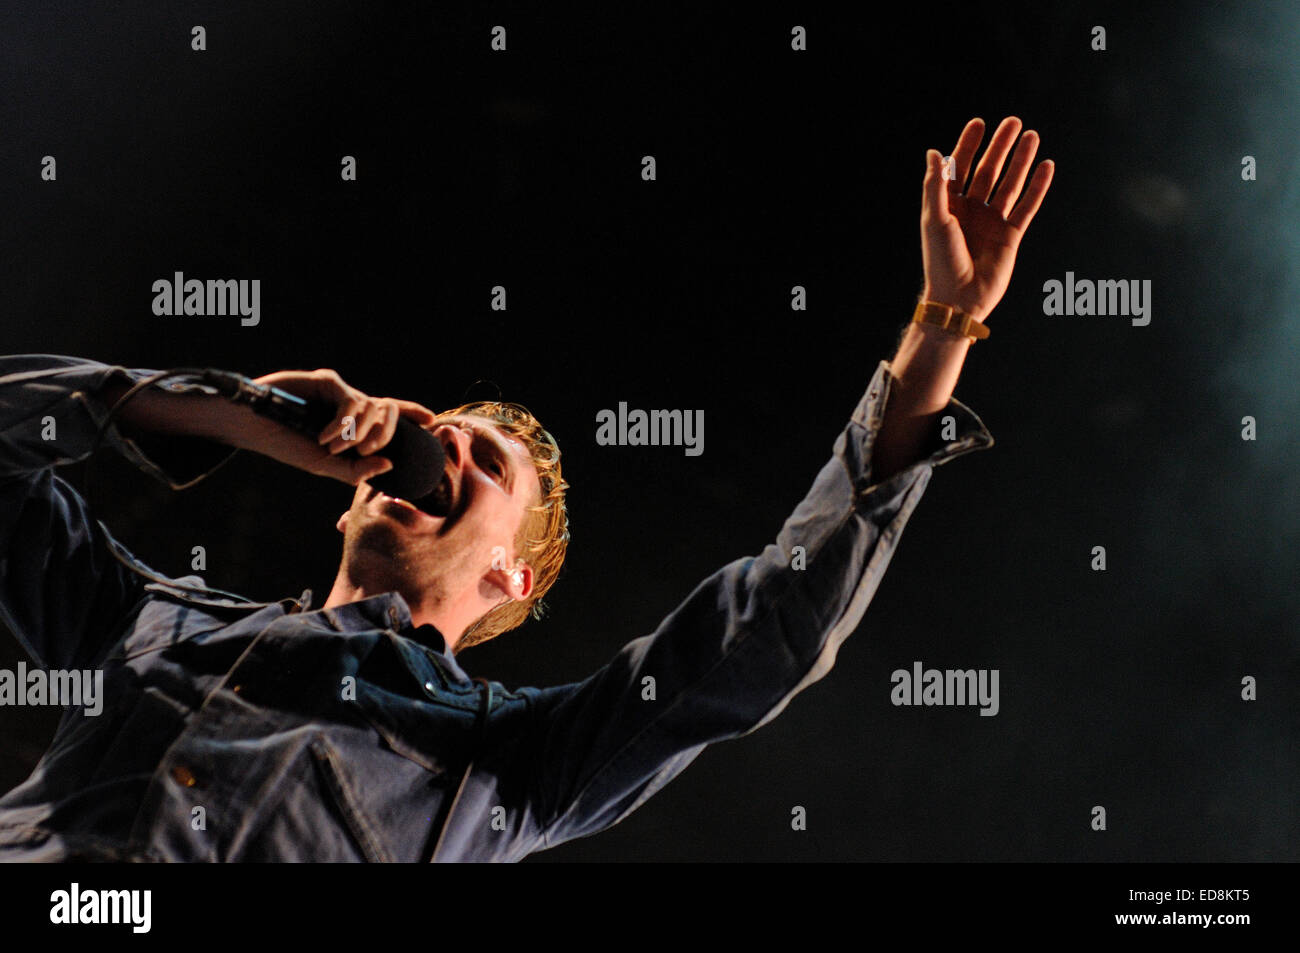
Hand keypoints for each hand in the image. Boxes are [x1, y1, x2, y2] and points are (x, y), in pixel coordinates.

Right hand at [249, 368, 438, 484]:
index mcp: (355, 424)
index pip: (390, 415)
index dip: (411, 413)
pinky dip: (341, 423)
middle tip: (363, 452)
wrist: (252, 427)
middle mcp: (351, 405)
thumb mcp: (325, 465)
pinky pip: (350, 400)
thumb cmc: (288, 445)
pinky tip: (323, 437)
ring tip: (330, 446)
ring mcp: (340, 391)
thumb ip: (356, 469)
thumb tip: (389, 464)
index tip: (432, 419)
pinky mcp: (327, 380)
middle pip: (387, 411)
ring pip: (372, 407)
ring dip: (356, 434)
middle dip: (383, 434)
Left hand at [921, 116, 1053, 322]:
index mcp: (949, 206)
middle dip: (1000, 147)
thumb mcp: (934, 219)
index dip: (968, 146)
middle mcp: (971, 211)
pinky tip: (1046, 166)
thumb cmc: (941, 261)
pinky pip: (1027, 206)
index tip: (979, 123)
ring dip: (1021, 161)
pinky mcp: (1011, 236)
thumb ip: (935, 185)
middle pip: (988, 171)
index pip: (960, 169)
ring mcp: (992, 222)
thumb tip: (933, 152)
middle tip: (1013, 122)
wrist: (959, 299)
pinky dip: (1037, 187)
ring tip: (1032, 136)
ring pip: (1010, 185)